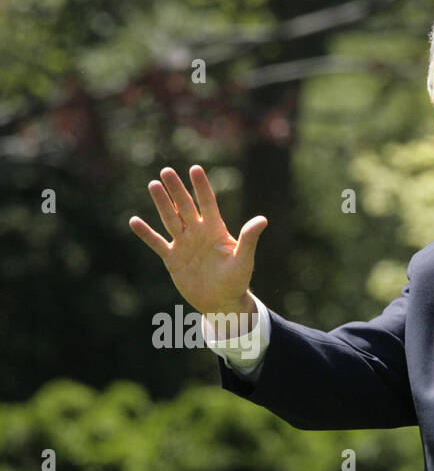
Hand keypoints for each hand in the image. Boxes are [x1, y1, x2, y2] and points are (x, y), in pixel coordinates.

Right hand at [128, 164, 265, 320]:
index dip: (201, 187)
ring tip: (154, 185)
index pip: (207, 203)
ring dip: (162, 203)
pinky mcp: (172, 258)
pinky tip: (134, 221)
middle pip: (185, 207)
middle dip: (177, 190)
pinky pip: (157, 243)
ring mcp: (183, 244)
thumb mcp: (244, 260)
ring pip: (170, 219)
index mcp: (215, 230)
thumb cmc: (237, 280)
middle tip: (167, 171)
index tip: (195, 169)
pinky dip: (146, 234)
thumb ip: (249, 239)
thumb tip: (263, 219)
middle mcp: (198, 232)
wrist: (221, 302)